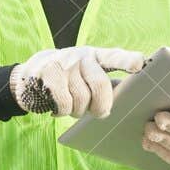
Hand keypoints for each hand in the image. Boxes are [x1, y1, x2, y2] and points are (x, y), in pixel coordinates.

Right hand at [9, 46, 143, 116]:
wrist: (29, 76)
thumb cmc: (68, 79)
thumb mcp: (87, 74)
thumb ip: (105, 82)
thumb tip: (127, 99)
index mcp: (95, 56)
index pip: (114, 56)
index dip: (127, 60)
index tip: (140, 64)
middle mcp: (81, 56)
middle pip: (100, 85)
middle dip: (101, 106)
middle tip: (99, 113)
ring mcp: (63, 63)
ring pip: (81, 99)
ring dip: (78, 111)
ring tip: (72, 107)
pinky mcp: (47, 74)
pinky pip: (64, 103)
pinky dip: (62, 112)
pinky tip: (57, 108)